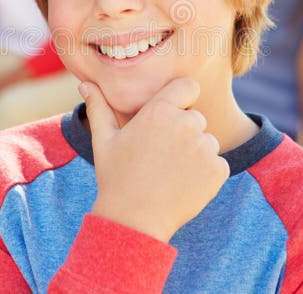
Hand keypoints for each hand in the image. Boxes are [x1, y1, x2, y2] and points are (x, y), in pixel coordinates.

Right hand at [83, 78, 229, 242]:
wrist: (134, 220)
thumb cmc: (116, 177)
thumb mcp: (103, 140)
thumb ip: (99, 107)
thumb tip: (84, 83)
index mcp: (159, 111)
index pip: (188, 86)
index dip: (182, 98)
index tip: (173, 113)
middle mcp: (185, 124)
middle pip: (196, 117)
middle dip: (184, 131)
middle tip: (162, 155)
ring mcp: (204, 147)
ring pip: (208, 141)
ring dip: (196, 152)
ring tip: (171, 172)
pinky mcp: (217, 170)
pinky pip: (218, 163)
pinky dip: (206, 173)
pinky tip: (184, 183)